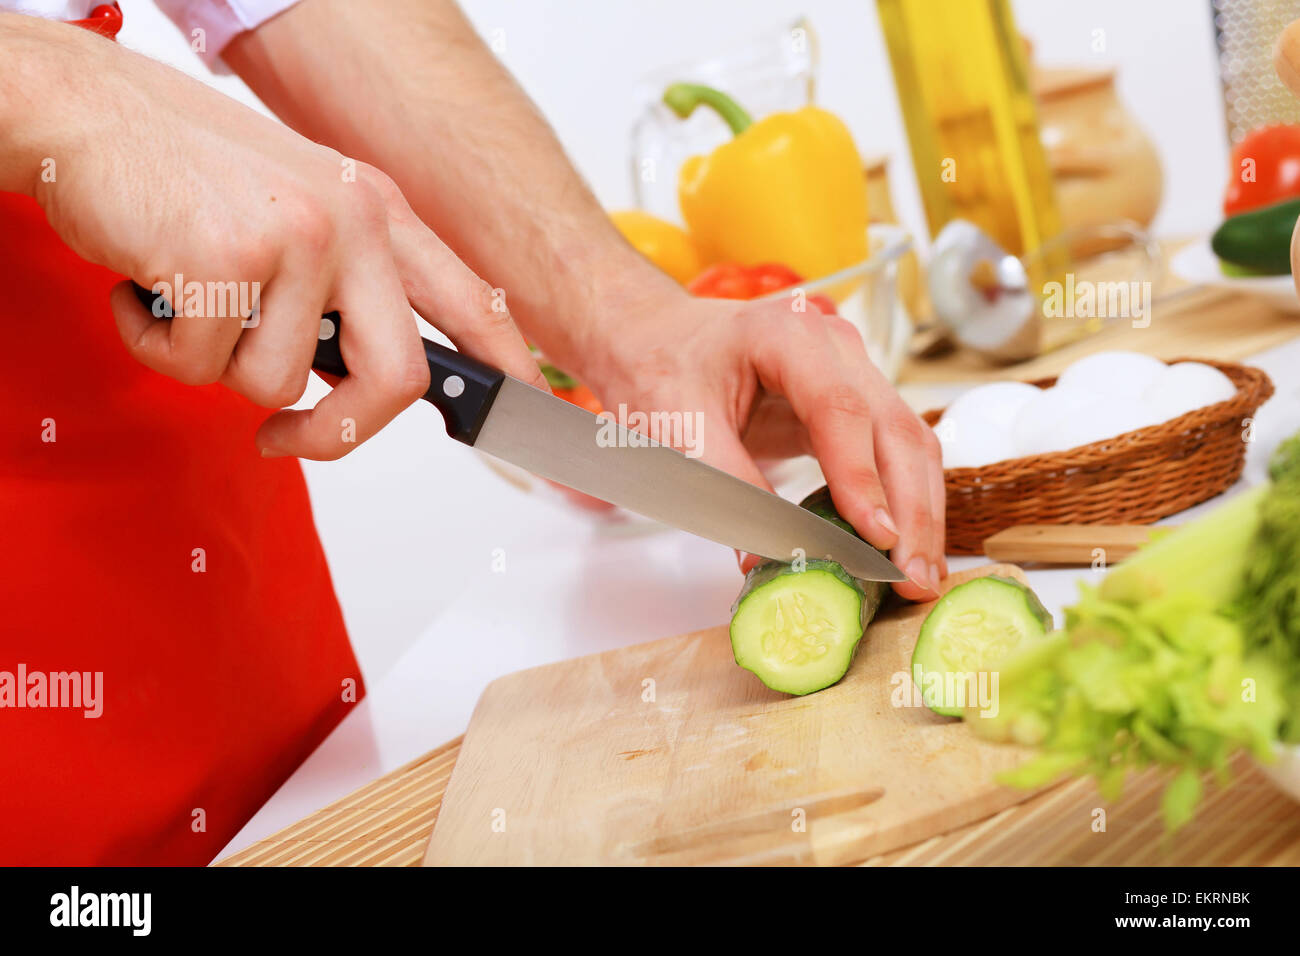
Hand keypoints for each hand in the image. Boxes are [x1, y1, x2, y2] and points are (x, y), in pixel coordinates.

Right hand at [8, 16, 545, 459]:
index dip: (502, 360)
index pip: (467, 298)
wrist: (86, 111)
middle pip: (395, 379)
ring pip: (277, 385)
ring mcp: (295, 238)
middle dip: (337, 432)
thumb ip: (346, 283)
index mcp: (378, 211)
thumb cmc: (185, 170)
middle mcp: (352, 222)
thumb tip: (375, 377)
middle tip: (286, 440)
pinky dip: (158, 344)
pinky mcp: (228, 260)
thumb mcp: (296, 208)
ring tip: (187, 297)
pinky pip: (201, 367)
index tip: (523, 406)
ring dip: (215, 364)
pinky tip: (149, 284)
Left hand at [585, 290, 946, 599]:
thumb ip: (726, 490)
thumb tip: (764, 560)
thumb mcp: (678, 428)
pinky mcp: (856, 405)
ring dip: (920, 513)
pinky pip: (895, 453)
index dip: (861, 477)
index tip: (876, 537)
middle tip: (912, 579)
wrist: (655, 338)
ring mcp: (853, 371)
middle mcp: (834, 346)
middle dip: (910, 510)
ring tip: (920, 576)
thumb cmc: (662, 369)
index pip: (839, 409)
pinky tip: (907, 549)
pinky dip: (907, 502)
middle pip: (893, 428)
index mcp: (785, 335)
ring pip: (908, 443)